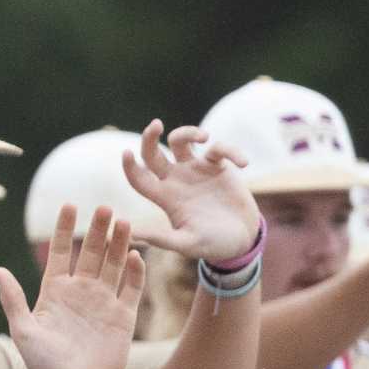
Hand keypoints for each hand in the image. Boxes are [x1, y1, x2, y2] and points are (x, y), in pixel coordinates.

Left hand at [0, 205, 144, 368]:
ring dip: (119, 244)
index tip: (70, 205)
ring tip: (124, 221)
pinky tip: (135, 254)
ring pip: (114, 265)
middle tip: (105, 208)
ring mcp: (103, 302)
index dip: (65, 230)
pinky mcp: (123, 317)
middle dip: (98, 230)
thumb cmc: (43, 366)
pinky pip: (131, 288)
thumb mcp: (23, 332)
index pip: (60, 253)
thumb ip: (13, 300)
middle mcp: (80, 292)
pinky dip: (135, 272)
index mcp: (54, 292)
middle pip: (92, 253)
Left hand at [120, 120, 260, 262]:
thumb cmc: (211, 244)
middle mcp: (176, 180)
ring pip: (182, 141)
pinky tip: (243, 164)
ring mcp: (196, 171)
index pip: (140, 178)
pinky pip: (219, 148)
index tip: (126, 153)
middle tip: (155, 124)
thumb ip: (161, 238)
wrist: (240, 241)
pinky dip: (231, 151)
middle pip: (154, 152)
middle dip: (150, 137)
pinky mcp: (218, 167)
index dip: (130, 166)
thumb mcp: (186, 243)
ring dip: (189, 132)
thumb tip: (130, 234)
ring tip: (204, 138)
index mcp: (164, 198)